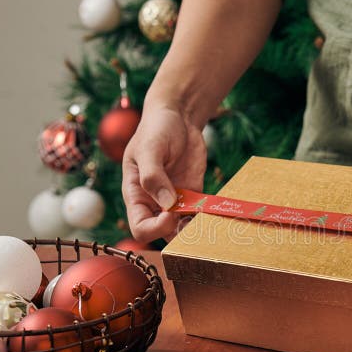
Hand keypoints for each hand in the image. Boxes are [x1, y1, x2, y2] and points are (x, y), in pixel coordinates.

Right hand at [122, 105, 206, 242]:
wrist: (177, 117)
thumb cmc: (156, 129)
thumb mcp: (149, 149)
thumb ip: (153, 176)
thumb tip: (167, 205)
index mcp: (136, 196)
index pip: (140, 229)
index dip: (156, 228)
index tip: (171, 211)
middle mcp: (154, 202)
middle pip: (162, 234)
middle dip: (178, 233)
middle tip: (193, 218)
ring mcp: (174, 199)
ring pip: (182, 228)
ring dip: (194, 229)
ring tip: (207, 220)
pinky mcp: (193, 193)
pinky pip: (198, 214)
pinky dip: (206, 217)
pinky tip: (215, 210)